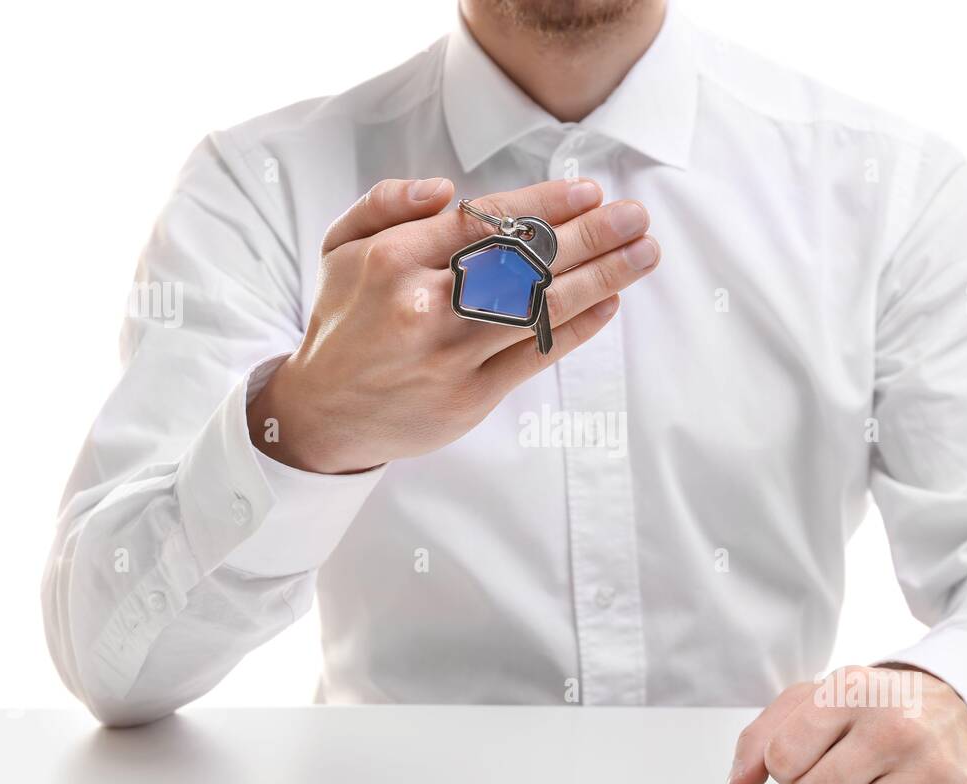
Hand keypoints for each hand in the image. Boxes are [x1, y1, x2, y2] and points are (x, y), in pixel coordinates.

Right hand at [249, 176, 658, 472]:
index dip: (544, 204)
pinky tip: (610, 303)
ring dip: (601, 278)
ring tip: (643, 255)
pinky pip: (535, 357)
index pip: (485, 222)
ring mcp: (450, 355)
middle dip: (590, 235)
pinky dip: (577, 329)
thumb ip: (385, 204)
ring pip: (539, 308)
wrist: (323, 413)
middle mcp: (424, 305)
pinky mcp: (469, 397)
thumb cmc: (345, 320)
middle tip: (636, 216)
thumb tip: (444, 187)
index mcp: (394, 259)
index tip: (589, 191)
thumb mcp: (340, 248)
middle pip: (523, 262)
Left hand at [726, 665, 966, 783]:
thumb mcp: (813, 699)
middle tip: (836, 776)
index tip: (806, 757)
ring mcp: (930, 762)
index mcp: (849, 689)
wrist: (958, 703)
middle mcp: (893, 723)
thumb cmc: (874, 705)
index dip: (785, 768)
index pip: (781, 759)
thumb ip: (762, 737)